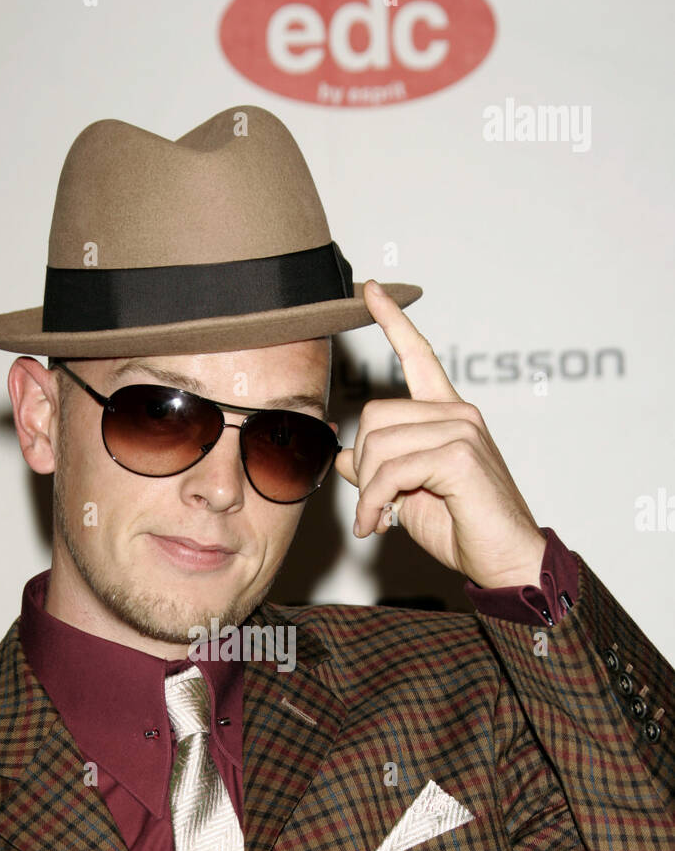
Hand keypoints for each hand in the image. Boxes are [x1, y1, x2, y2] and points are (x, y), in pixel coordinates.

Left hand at [335, 280, 546, 588]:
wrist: (505, 561)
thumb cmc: (463, 529)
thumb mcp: (407, 494)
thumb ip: (378, 469)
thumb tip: (343, 454)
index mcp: (449, 415)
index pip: (418, 356)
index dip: (391, 321)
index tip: (369, 289)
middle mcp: (458, 413)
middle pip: (374, 415)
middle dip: (362, 465)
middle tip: (374, 503)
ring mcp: (462, 430)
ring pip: (378, 445)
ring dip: (366, 492)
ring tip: (378, 519)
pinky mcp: (459, 455)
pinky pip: (390, 470)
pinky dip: (373, 502)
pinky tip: (379, 525)